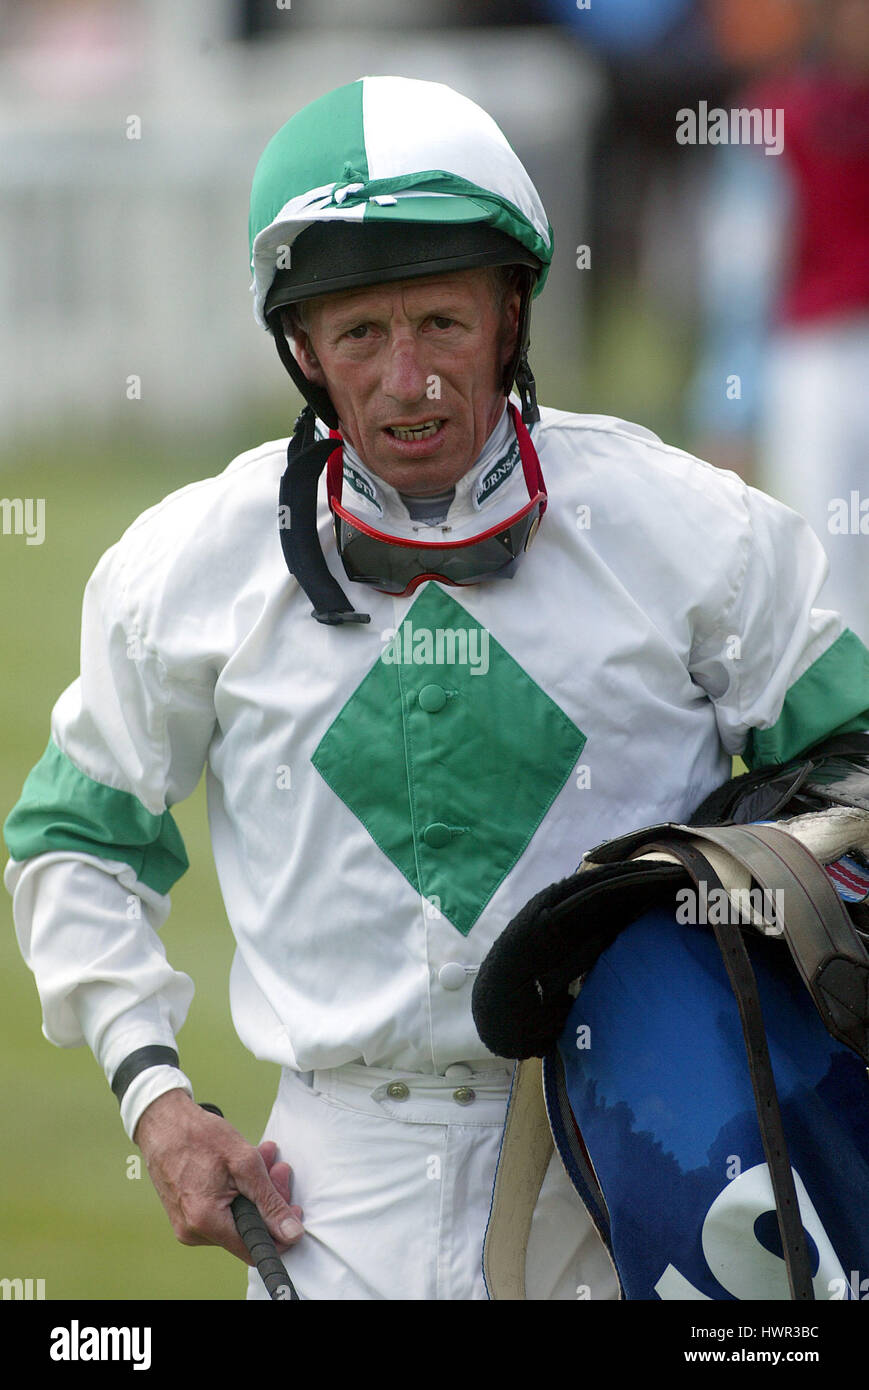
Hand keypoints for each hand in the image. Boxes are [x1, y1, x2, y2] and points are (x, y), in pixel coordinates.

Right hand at [133, 1088, 303, 1264]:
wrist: (163, 1123)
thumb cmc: (198, 1136)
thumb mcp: (245, 1162)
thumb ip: (270, 1201)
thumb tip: (292, 1233)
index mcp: (206, 1222)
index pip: (255, 1250)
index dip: (280, 1231)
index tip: (292, 1208)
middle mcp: (193, 1232)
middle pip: (248, 1231)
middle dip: (270, 1200)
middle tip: (278, 1169)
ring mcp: (187, 1225)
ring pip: (237, 1220)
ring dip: (256, 1192)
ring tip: (263, 1158)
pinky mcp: (186, 1216)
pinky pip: (221, 1213)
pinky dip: (238, 1192)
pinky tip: (243, 1168)